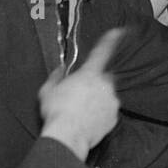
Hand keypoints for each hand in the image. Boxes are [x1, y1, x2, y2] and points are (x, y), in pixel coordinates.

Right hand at [39, 27, 123, 161]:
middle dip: (95, 84)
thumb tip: (60, 69)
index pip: (101, 53)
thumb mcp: (48, 91)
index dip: (110, 41)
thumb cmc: (56, 111)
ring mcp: (112, 101)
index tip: (119, 31)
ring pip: (106, 96)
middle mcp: (105, 85)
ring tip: (81, 112)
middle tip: (80, 96)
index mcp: (90, 74)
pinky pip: (108, 112)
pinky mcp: (114, 117)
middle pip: (103, 79)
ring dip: (97, 100)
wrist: (68, 136)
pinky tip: (88, 121)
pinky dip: (101, 114)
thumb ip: (56, 77)